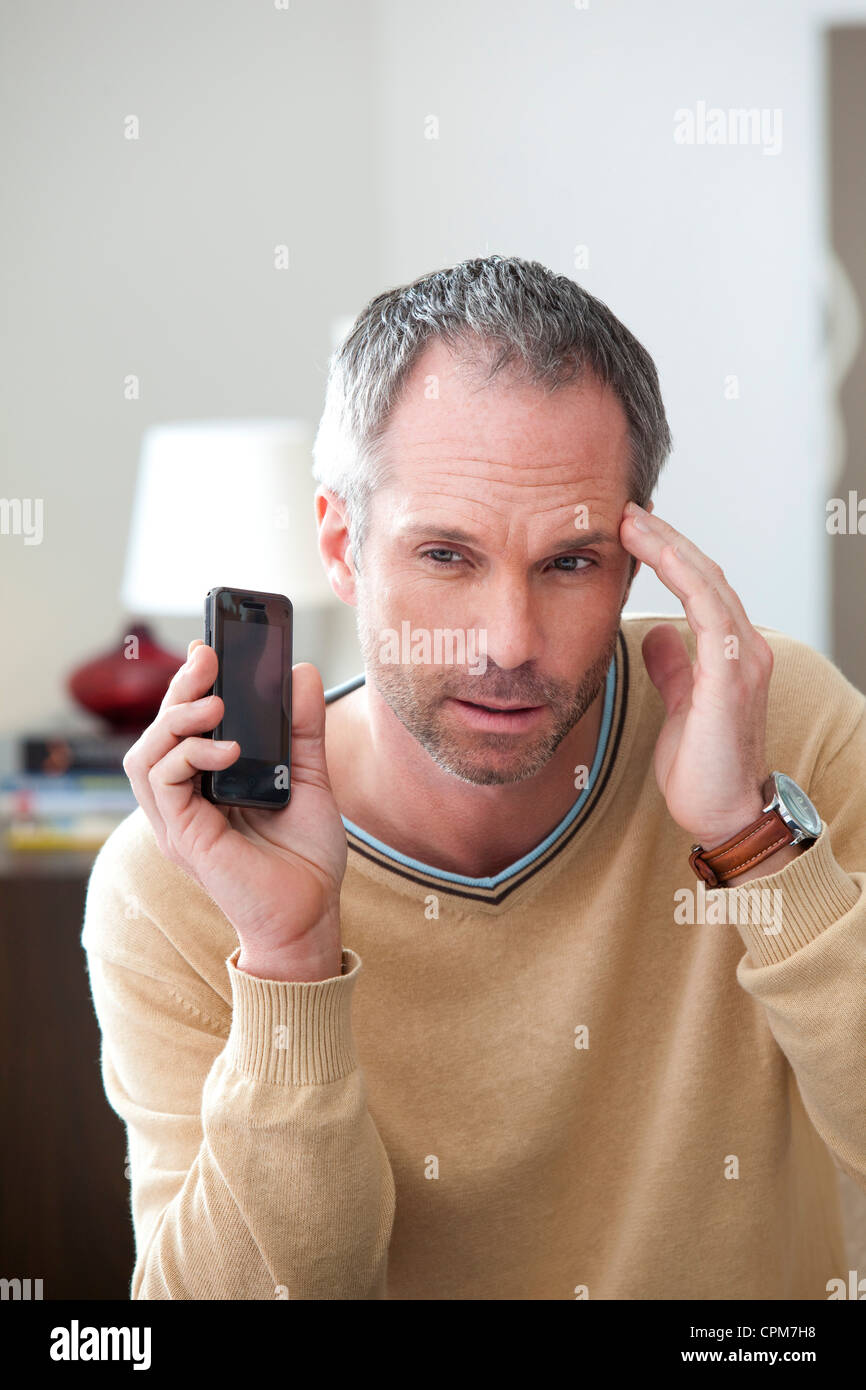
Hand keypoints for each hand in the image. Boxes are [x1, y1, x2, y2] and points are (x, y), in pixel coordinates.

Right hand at [122, 640, 347, 980]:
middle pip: (158, 732)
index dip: (188, 686)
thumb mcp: (309, 776)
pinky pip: (162, 782)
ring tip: (213, 704)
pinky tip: (228, 748)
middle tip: (207, 658)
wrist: (312, 914)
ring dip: (175, 719)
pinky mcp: (183, 837)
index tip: (208, 649)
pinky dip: (189, 755)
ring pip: (145, 754)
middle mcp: (185, 799)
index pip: (182, 725)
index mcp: (208, 782)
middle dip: (179, 689)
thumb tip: (301, 672)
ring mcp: (178, 820)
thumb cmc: (306, 856)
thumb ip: (302, 728)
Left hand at [619, 502, 772, 848]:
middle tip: (625, 509)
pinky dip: (683, 578)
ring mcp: (742, 659)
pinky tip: (655, 555)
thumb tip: (656, 633)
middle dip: (665, 538)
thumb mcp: (679, 704)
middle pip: (705, 573)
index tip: (629, 529)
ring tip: (632, 522)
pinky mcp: (731, 677)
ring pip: (708, 582)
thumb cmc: (702, 766)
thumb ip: (673, 667)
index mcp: (730, 651)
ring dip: (670, 547)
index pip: (700, 586)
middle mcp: (744, 647)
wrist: (723, 814)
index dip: (668, 554)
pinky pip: (709, 613)